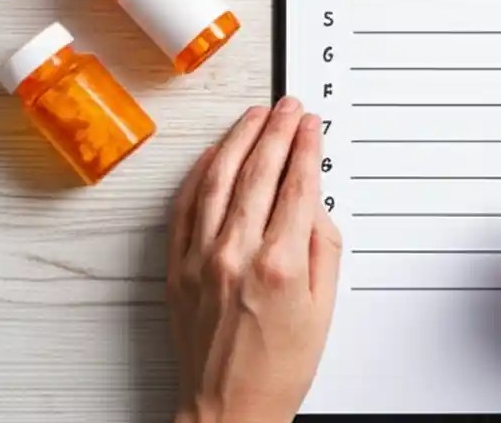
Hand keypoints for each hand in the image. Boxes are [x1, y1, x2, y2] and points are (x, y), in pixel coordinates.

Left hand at [167, 98, 341, 422]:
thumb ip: (323, 248)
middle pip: (259, 172)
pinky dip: (200, 174)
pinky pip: (185, 207)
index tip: (310, 124)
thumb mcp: (324, 308)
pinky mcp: (177, 269)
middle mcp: (237, 254)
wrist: (228, 410)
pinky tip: (215, 155)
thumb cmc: (279, 369)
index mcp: (281, 264)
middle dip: (276, 130)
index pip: (297, 184)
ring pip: (218, 179)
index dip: (305, 145)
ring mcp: (201, 259)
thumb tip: (313, 204)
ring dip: (239, 140)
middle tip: (288, 108)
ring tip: (254, 117)